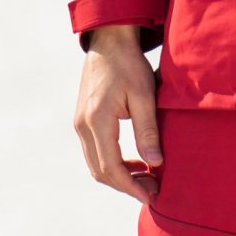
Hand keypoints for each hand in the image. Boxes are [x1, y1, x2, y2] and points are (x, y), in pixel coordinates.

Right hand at [73, 26, 162, 202]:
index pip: (111, 167)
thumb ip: (148, 130)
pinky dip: (113, 163)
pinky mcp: (83, 119)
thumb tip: (155, 163)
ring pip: (96, 164)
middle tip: (153, 189)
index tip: (150, 196)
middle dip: (126, 185)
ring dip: (119, 176)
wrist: (109, 40)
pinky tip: (134, 162)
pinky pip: (95, 151)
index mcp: (96, 120)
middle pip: (100, 171)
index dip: (131, 186)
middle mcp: (83, 125)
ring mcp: (80, 123)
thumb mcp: (144, 95)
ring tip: (147, 178)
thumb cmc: (129, 64)